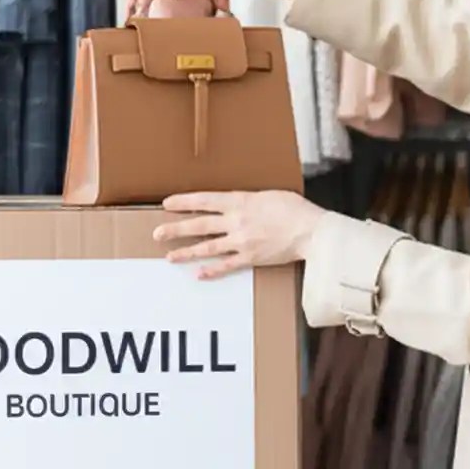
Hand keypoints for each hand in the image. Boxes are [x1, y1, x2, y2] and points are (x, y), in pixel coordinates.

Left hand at [154, 190, 327, 278]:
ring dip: (187, 252)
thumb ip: (249, 200)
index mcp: (241, 202)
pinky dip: (212, 270)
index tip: (167, 203)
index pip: (204, 200)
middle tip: (158, 233)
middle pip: (199, 225)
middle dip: (176, 229)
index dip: (184, 202)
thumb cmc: (295, 209)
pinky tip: (199, 274)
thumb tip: (237, 203)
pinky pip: (227, 265)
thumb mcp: (269, 195)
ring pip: (207, 247)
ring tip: (170, 257)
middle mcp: (237, 221)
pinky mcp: (251, 258)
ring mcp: (242, 242)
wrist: (311, 231)